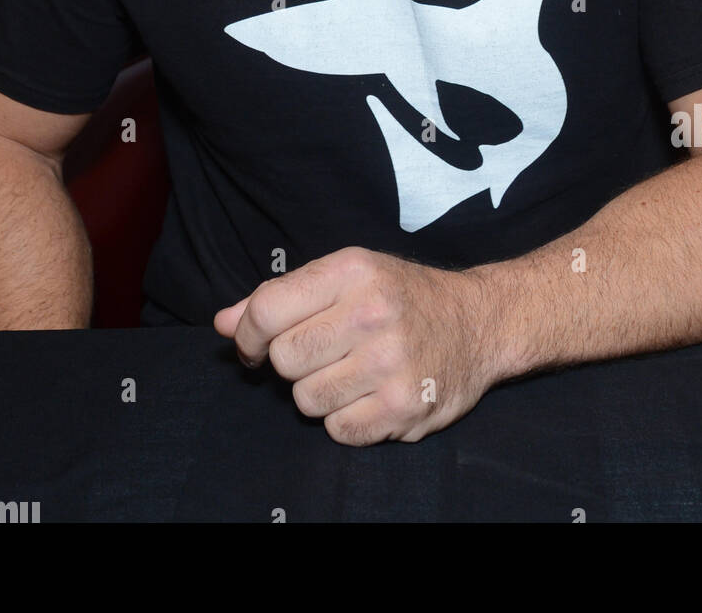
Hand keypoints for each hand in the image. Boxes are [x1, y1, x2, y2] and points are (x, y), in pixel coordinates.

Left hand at [213, 246, 497, 445]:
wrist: (478, 322)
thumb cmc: (401, 296)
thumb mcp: (346, 275)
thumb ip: (282, 296)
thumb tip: (222, 324)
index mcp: (352, 270)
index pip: (267, 310)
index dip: (248, 334)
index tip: (254, 344)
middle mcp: (371, 313)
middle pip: (284, 360)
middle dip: (294, 363)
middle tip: (323, 353)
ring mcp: (390, 363)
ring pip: (306, 401)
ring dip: (321, 393)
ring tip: (353, 373)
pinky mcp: (404, 407)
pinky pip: (338, 430)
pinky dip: (347, 420)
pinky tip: (371, 394)